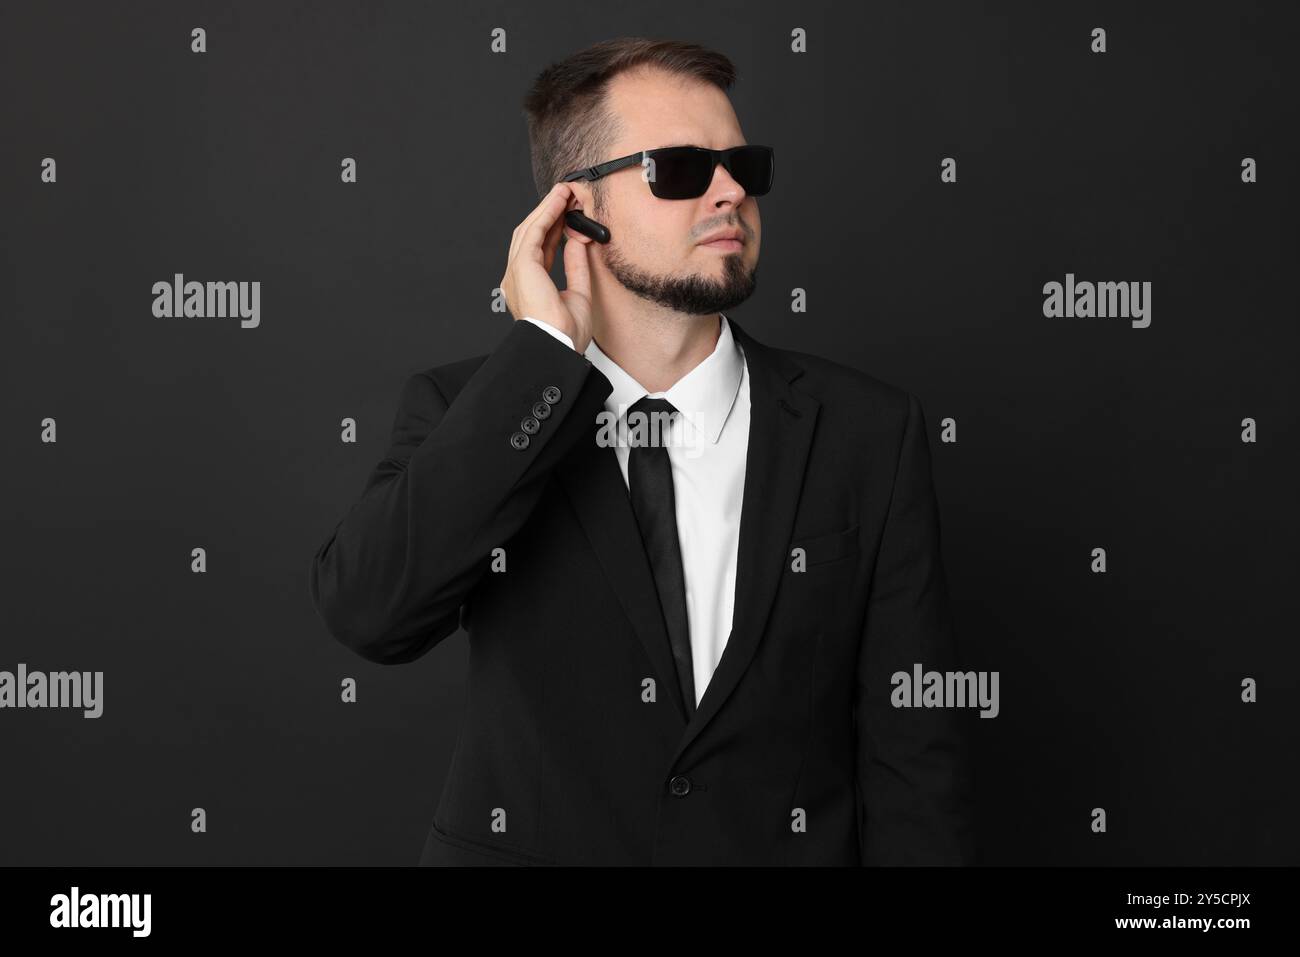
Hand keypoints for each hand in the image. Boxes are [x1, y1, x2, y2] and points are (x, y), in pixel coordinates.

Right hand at [500, 182, 593, 352]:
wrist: (558, 345)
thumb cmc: (566, 335)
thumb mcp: (578, 294)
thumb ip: (576, 266)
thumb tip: (577, 243)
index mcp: (528, 288)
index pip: (541, 250)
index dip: (554, 229)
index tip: (567, 214)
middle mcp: (517, 279)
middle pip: (532, 236)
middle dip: (549, 215)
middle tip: (566, 196)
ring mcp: (516, 271)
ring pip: (530, 230)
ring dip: (548, 209)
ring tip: (563, 192)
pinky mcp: (521, 266)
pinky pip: (534, 232)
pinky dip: (546, 214)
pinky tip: (558, 201)